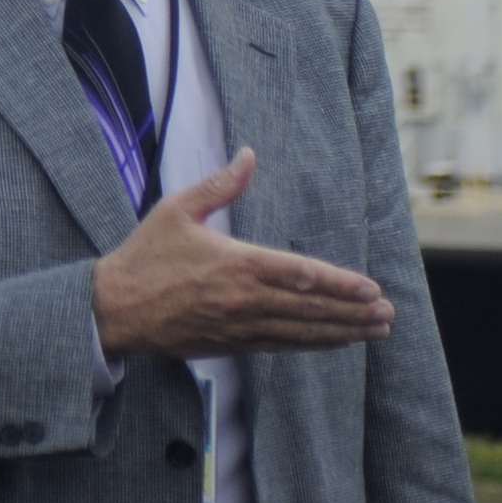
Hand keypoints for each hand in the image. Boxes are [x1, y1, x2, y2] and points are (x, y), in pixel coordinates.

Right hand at [89, 150, 394, 359]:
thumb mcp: (177, 210)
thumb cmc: (144, 256)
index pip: (301, 276)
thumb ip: (219, 185)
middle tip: (387, 314)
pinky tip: (335, 342)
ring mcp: (240, 326)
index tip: (370, 288)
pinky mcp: (231, 345)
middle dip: (354, 312)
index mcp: (236, 263)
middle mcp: (244, 299)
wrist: (114, 308)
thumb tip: (248, 155)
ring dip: (343, 332)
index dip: (340, 284)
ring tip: (375, 332)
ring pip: (302, 333)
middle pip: (311, 309)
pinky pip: (282, 347)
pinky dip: (313, 345)